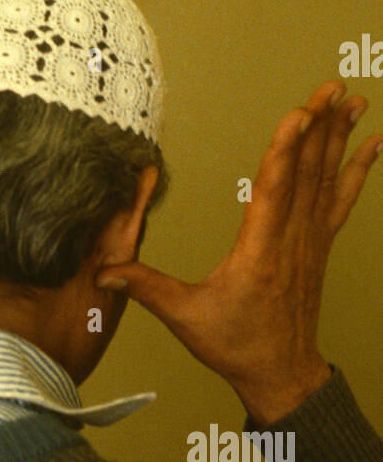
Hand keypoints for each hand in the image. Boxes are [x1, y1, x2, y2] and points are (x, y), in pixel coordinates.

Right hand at [96, 81, 382, 424]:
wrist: (282, 375)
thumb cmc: (236, 346)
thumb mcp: (185, 317)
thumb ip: (145, 288)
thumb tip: (104, 271)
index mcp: (259, 252)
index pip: (275, 190)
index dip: (287, 149)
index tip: (299, 114)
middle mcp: (292, 240)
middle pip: (308, 173)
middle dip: (321, 127)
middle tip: (331, 87)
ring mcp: (310, 241)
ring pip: (328, 180)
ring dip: (341, 138)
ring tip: (353, 100)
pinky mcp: (319, 245)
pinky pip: (342, 199)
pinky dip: (359, 169)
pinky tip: (373, 144)